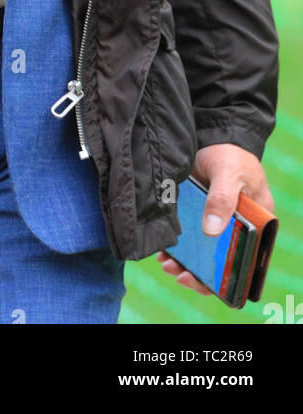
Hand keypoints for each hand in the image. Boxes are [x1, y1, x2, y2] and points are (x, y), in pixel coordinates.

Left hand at [156, 143, 272, 295]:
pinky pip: (185, 238)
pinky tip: (162, 249)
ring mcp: (213, 224)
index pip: (245, 260)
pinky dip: (174, 246)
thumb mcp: (229, 172)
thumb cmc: (230, 154)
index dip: (227, 278)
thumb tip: (212, 230)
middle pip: (220, 263)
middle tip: (178, 273)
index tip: (205, 281)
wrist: (210, 136)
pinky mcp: (194, 216)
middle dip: (198, 274)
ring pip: (200, 254)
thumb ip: (222, 199)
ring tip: (166, 263)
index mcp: (255, 225)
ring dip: (183, 263)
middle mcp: (235, 230)